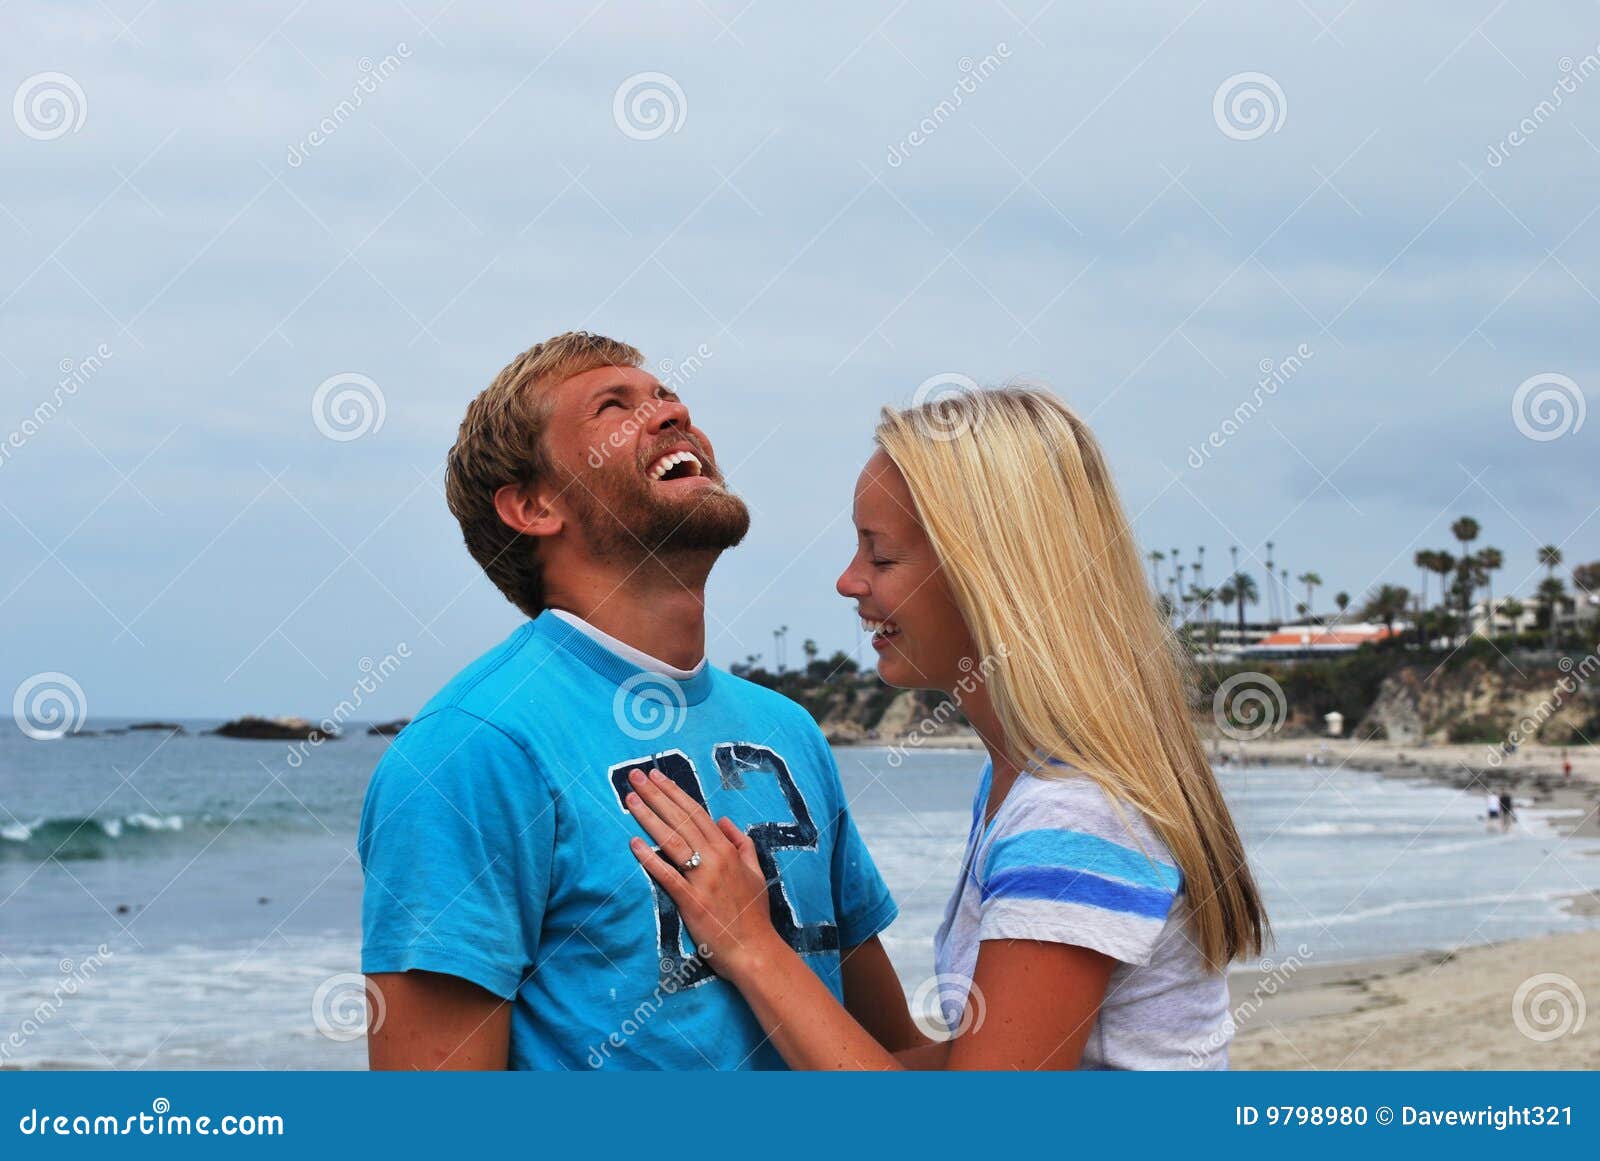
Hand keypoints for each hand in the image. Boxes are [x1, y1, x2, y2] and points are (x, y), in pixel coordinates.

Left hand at [624, 767, 782, 982]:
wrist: (755, 950)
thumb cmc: (754, 915)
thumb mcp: (756, 872)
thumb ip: (742, 844)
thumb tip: (724, 821)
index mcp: (727, 850)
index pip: (696, 813)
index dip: (674, 793)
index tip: (656, 776)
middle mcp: (714, 859)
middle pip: (680, 820)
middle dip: (656, 795)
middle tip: (635, 776)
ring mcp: (702, 879)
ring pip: (672, 841)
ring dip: (649, 818)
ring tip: (630, 800)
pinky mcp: (691, 901)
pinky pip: (667, 875)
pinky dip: (650, 858)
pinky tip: (634, 843)